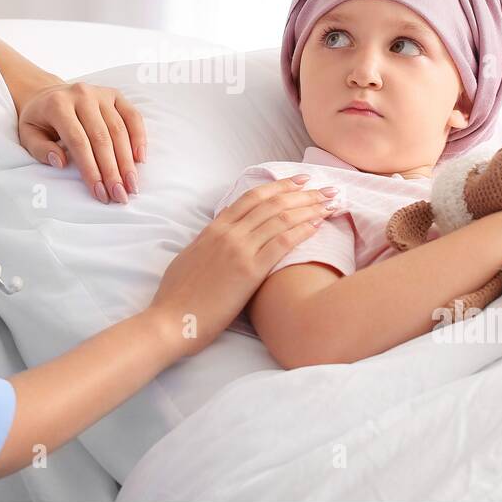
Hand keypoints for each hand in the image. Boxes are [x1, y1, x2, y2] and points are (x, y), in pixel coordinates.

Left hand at [17, 81, 146, 203]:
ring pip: (119, 129)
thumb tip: (61, 162)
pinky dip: (139, 137)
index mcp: (58, 105)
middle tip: (120, 195)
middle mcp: (82, 95)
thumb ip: (41, 149)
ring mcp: (101, 93)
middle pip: (102, 137)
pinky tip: (140, 159)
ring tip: (131, 185)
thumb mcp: (28, 134)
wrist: (46, 93)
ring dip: (127, 160)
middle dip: (112, 170)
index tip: (99, 192)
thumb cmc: (39, 120)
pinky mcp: (115, 95)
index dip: (91, 169)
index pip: (78, 141)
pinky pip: (132, 116)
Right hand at [147, 175, 335, 357]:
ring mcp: (239, 250)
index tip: (300, 181)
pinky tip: (318, 225)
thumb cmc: (177, 296)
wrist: (171, 320)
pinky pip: (282, 243)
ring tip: (330, 203)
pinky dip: (302, 230)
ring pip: (281, 218)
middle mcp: (228, 233)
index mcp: (214, 229)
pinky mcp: (249, 271)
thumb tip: (219, 239)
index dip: (279, 186)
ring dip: (309, 207)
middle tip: (325, 188)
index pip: (252, 197)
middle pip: (272, 203)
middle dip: (302, 193)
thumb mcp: (191, 258)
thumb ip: (209, 244)